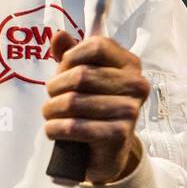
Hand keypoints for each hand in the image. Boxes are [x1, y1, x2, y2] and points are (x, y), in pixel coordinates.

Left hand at [42, 30, 149, 183]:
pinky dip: (55, 128)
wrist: (108, 152)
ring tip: (50, 114)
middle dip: (55, 87)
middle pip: (81, 75)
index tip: (63, 70)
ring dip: (51, 109)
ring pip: (73, 102)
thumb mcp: (81, 77)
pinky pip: (74, 126)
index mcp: (130, 64)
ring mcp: (130, 110)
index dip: (70, 57)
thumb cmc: (93, 107)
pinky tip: (53, 130)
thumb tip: (59, 35)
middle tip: (51, 97)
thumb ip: (69, 55)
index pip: (96, 46)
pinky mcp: (119, 135)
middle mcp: (136, 85)